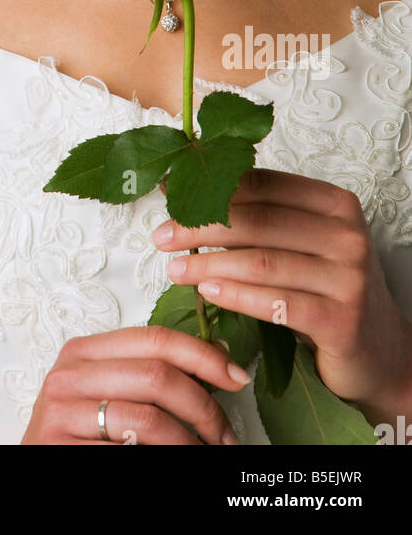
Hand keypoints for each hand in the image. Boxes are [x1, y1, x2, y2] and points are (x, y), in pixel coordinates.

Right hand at [20, 325, 249, 444]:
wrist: (40, 464)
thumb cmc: (78, 432)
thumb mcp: (105, 391)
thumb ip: (146, 372)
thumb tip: (216, 354)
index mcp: (83, 351)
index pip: (154, 339)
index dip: (202, 355)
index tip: (236, 376)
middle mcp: (68, 375)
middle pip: (156, 376)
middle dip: (204, 407)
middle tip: (225, 435)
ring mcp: (61, 413)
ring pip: (148, 420)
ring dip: (190, 443)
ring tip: (206, 454)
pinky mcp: (60, 448)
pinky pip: (127, 453)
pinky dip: (164, 461)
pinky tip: (176, 465)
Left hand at [151, 167, 411, 419]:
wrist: (378, 354)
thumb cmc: (325, 291)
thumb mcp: (301, 246)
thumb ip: (257, 218)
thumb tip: (182, 191)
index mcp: (335, 203)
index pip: (263, 185)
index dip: (211, 189)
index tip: (171, 197)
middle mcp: (347, 234)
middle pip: (258, 220)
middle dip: (201, 226)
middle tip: (162, 236)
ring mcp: (349, 277)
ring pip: (262, 262)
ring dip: (209, 264)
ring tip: (174, 268)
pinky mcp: (343, 319)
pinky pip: (277, 303)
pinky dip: (236, 297)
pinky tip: (207, 294)